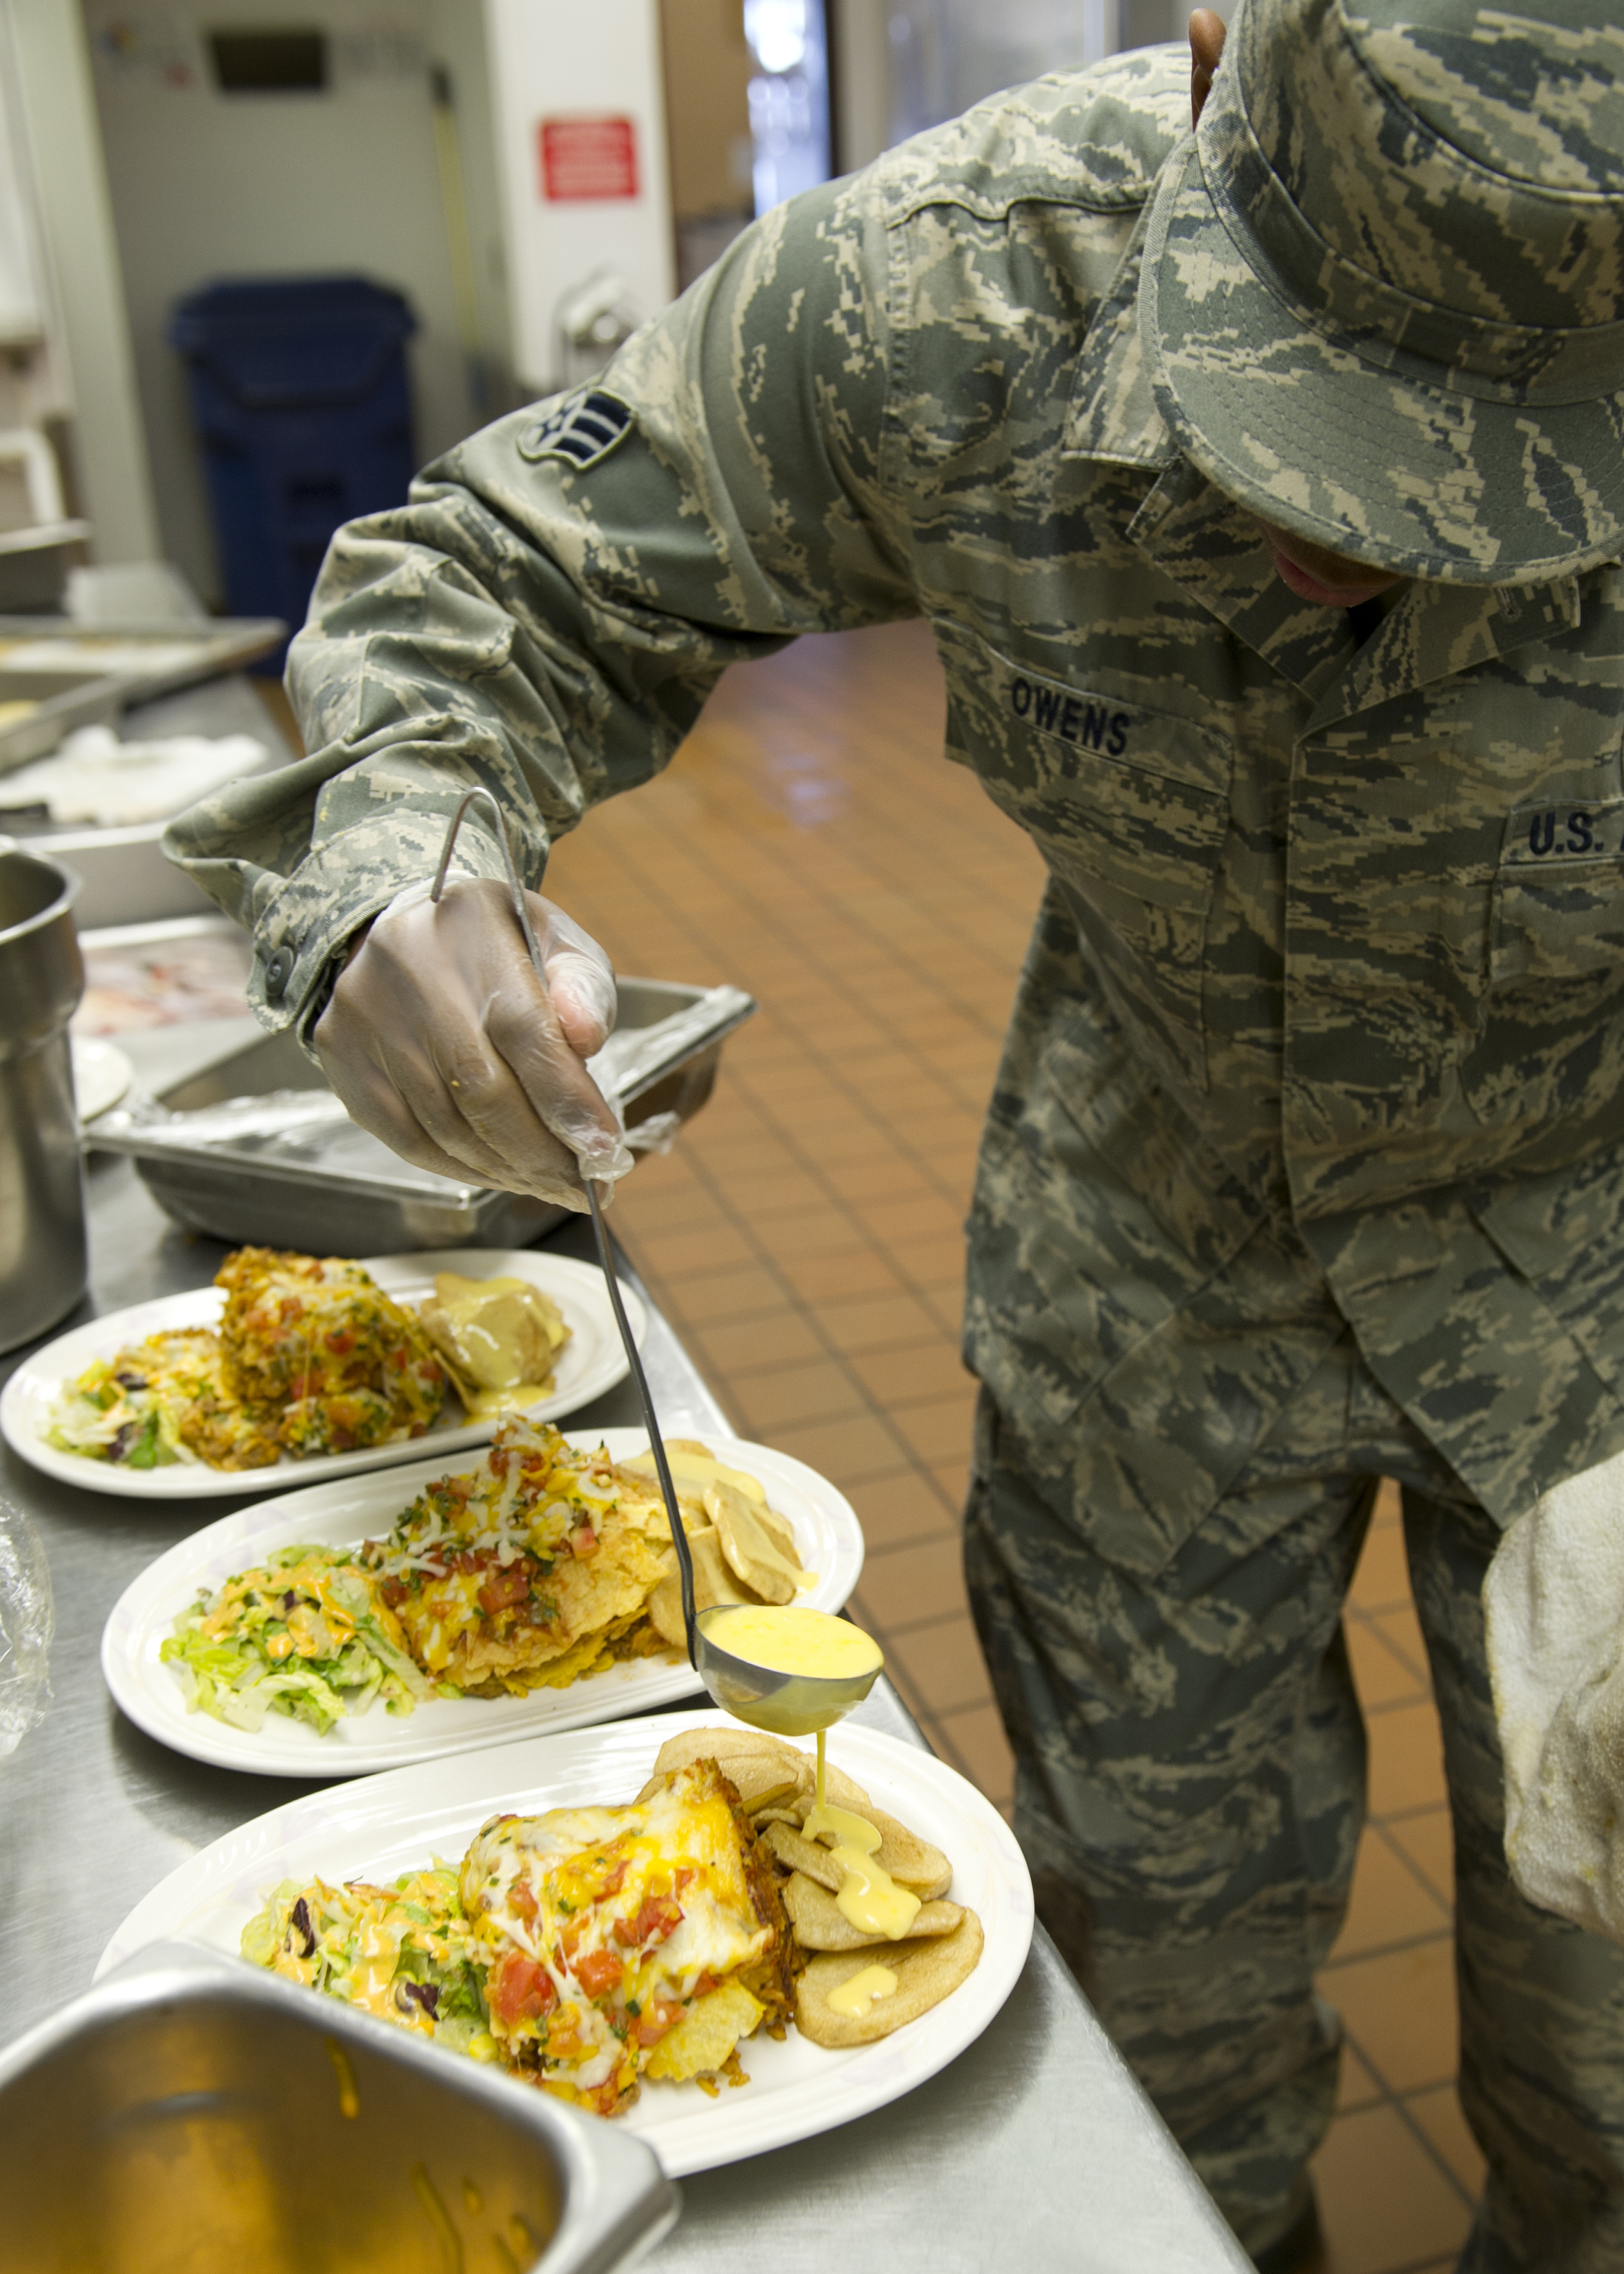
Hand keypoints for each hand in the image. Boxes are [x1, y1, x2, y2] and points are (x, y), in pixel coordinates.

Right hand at [313, 875, 631, 1210]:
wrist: (401, 928)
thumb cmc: (495, 944)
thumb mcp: (554, 940)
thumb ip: (583, 987)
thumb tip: (587, 1040)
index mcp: (472, 929)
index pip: (525, 1031)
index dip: (567, 1102)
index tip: (606, 1153)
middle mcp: (409, 972)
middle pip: (481, 1091)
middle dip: (541, 1153)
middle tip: (585, 1187)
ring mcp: (366, 1018)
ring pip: (444, 1126)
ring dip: (507, 1170)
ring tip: (551, 1186)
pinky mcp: (343, 1057)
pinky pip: (407, 1139)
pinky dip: (462, 1170)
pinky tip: (500, 1176)